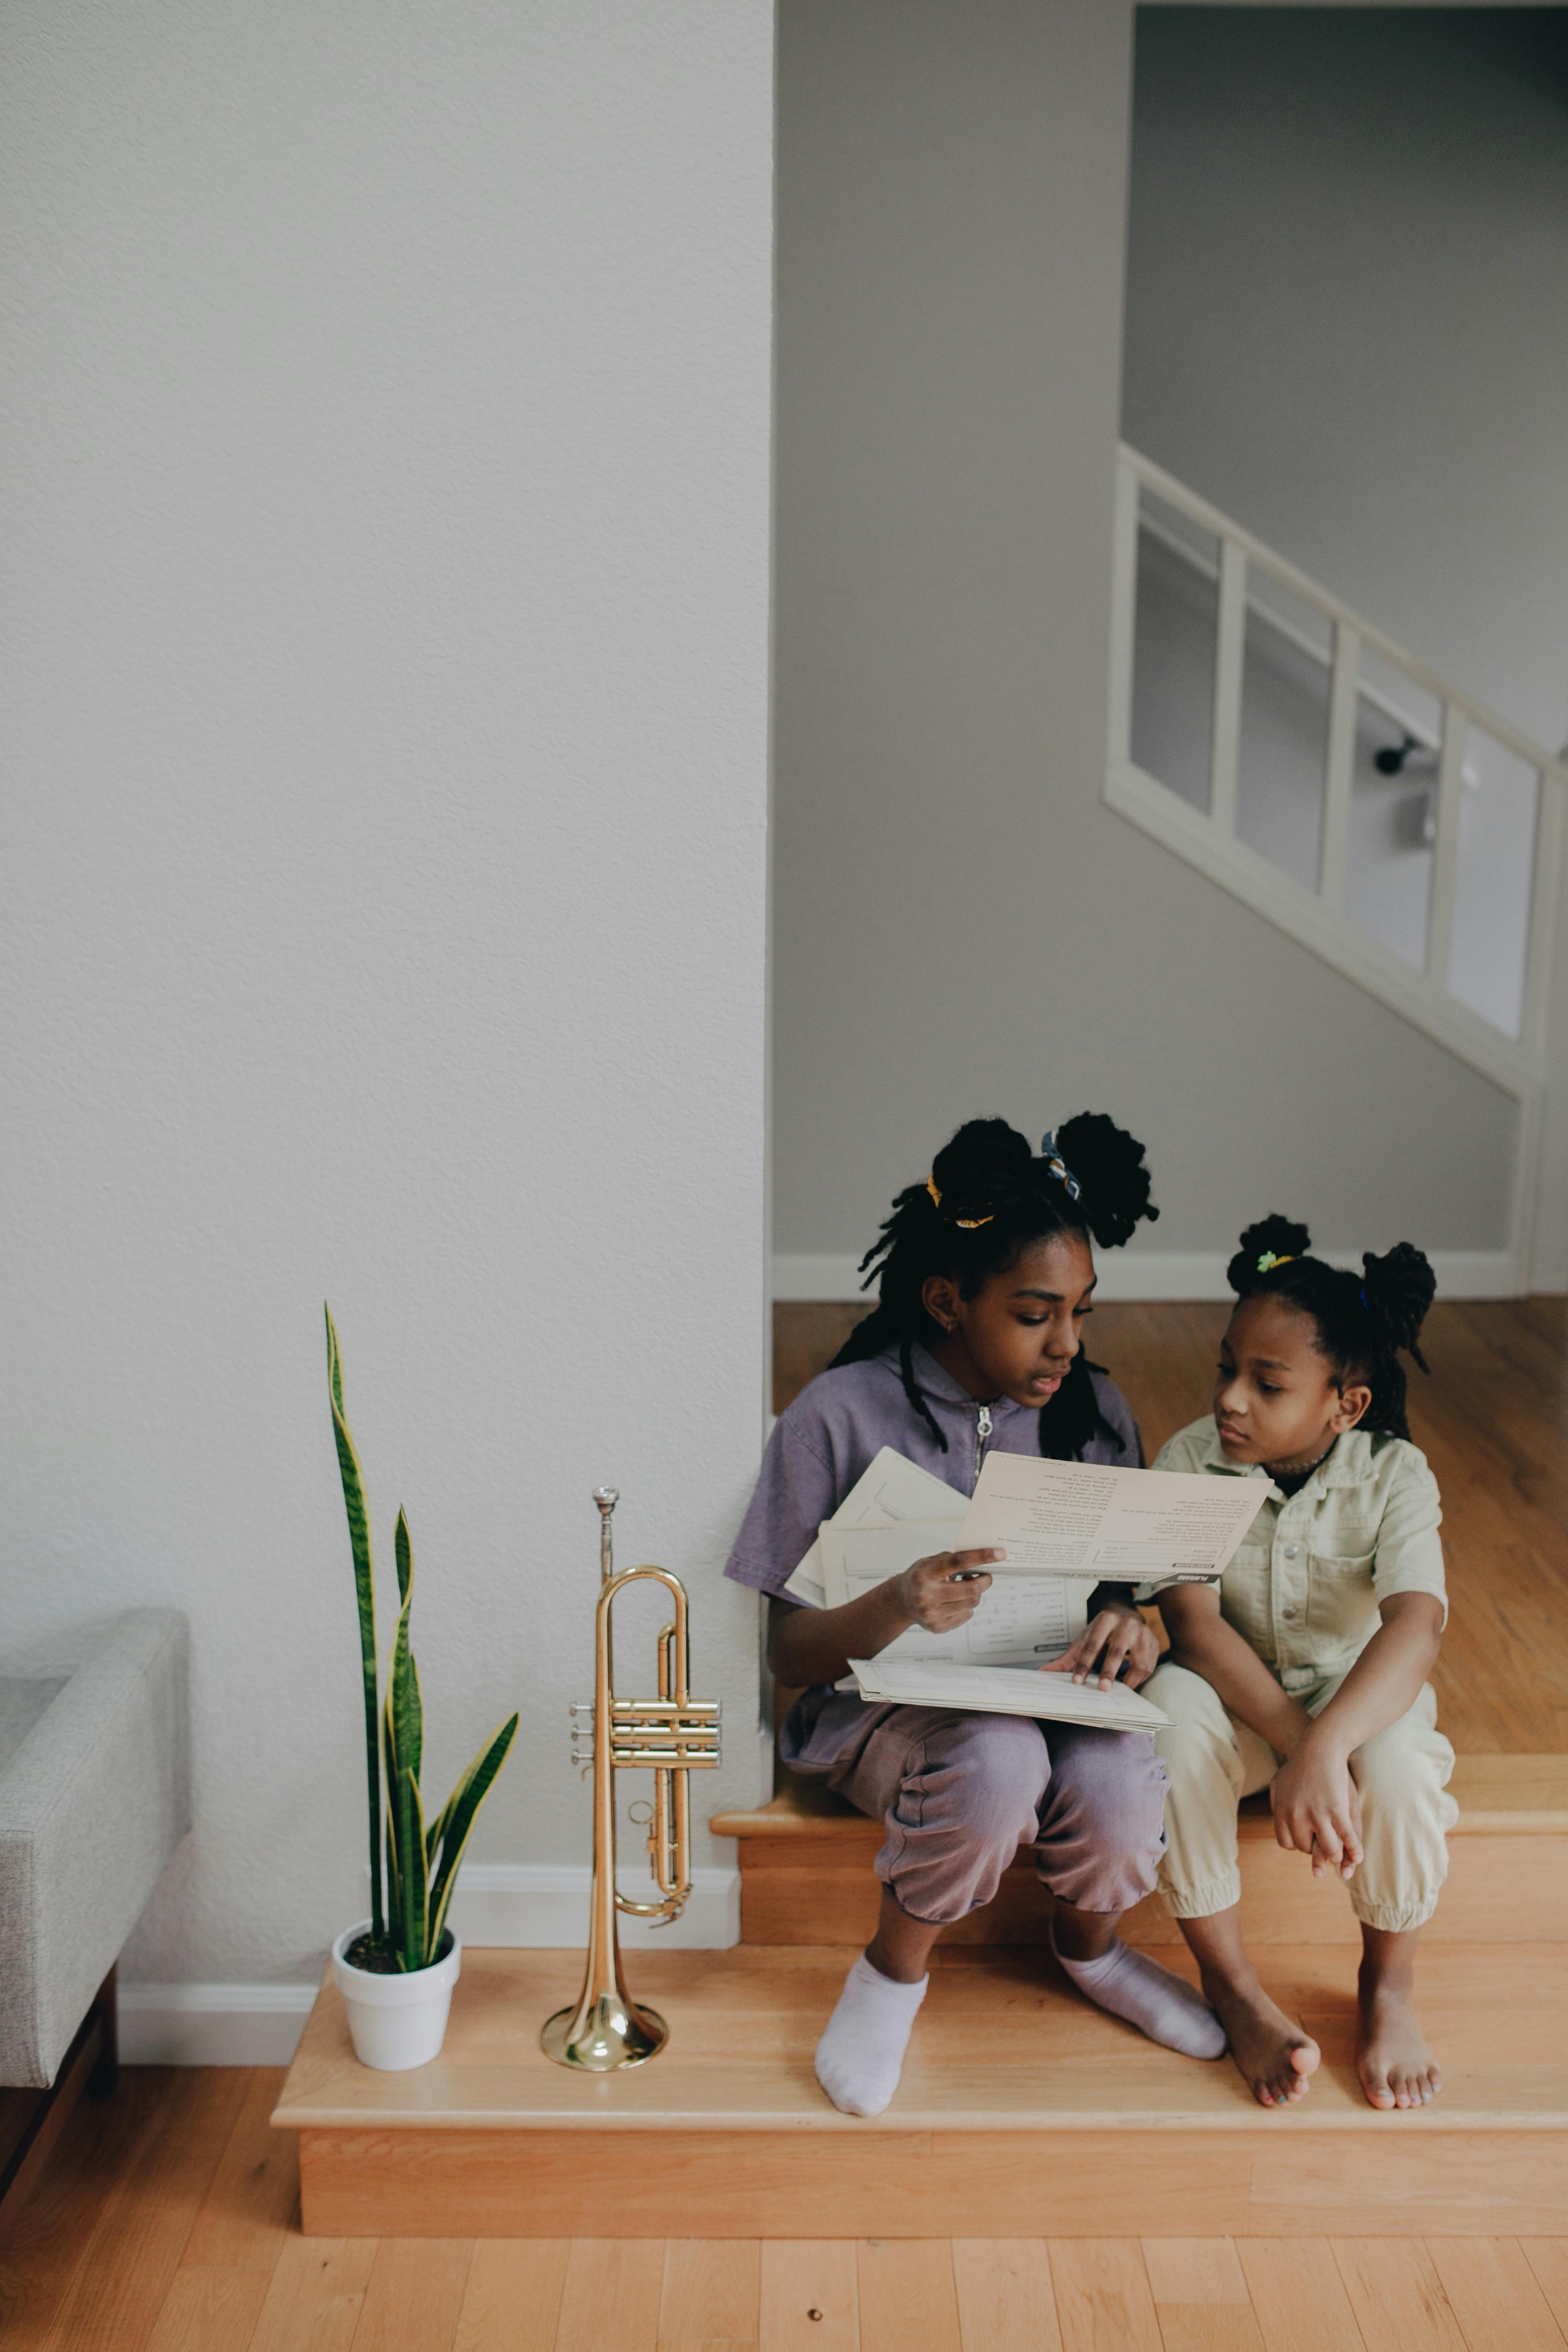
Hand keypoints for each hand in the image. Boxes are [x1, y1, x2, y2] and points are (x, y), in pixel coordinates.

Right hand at [894, 1550, 1001, 1632]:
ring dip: (975, 1594)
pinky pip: (966, 1615)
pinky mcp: (937, 1627)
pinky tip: (956, 1601)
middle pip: (971, 1589)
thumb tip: (982, 1562)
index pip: (958, 1562)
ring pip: (971, 1603)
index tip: (1000, 1553)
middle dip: (985, 1581)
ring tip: (967, 1588)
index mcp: (924, 1574)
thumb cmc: (920, 1577)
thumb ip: (951, 1560)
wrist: (901, 1602)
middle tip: (986, 1576)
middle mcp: (926, 1595)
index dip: (981, 1557)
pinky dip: (967, 1606)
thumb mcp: (929, 1562)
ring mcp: (931, 1614)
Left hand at [1041, 1605, 1159, 1690]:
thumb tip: (1044, 1672)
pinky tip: (1129, 1683)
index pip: (1093, 1644)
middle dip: (1108, 1672)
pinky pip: (1149, 1666)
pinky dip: (1139, 1679)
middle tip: (1102, 1690)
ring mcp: (1144, 1633)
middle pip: (1116, 1651)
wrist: (1126, 1614)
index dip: (1084, 1664)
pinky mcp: (1154, 1643)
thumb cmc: (1102, 1631)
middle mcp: (1127, 1623)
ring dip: (1129, 1679)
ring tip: (1119, 1689)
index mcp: (1106, 1619)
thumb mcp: (1084, 1639)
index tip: (1077, 1681)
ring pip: (1139, 1661)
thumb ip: (1068, 1658)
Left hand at [1270, 1735, 1362, 1879]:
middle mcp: (1295, 1817)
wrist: (1318, 1748)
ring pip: (1328, 1850)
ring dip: (1335, 1856)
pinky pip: (1346, 1839)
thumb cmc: (1299, 1766)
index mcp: (1280, 1811)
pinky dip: (1353, 1851)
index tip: (1307, 1840)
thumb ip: (1276, 1805)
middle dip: (1315, 1849)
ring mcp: (1316, 1815)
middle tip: (1324, 1844)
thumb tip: (1279, 1823)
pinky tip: (1358, 1857)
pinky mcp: (1336, 1811)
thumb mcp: (1278, 1784)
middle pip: (1305, 1847)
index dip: (1298, 1844)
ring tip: (1340, 1856)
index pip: (1287, 1843)